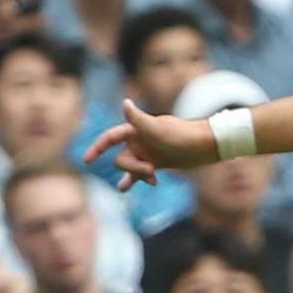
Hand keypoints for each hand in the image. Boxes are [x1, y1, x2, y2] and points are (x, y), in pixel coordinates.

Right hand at [84, 98, 221, 191]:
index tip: (87, 161)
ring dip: (132, 176)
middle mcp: (139, 140)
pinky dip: (134, 180)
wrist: (206, 144)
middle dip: (133, 168)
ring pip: (130, 167)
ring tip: (128, 186)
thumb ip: (139, 119)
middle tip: (152, 171)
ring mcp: (148, 152)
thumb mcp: (159, 129)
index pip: (110, 138)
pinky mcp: (157, 162)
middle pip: (122, 158)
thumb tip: (125, 103)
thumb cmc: (183, 135)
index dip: (97, 148)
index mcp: (136, 130)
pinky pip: (140, 173)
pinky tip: (125, 189)